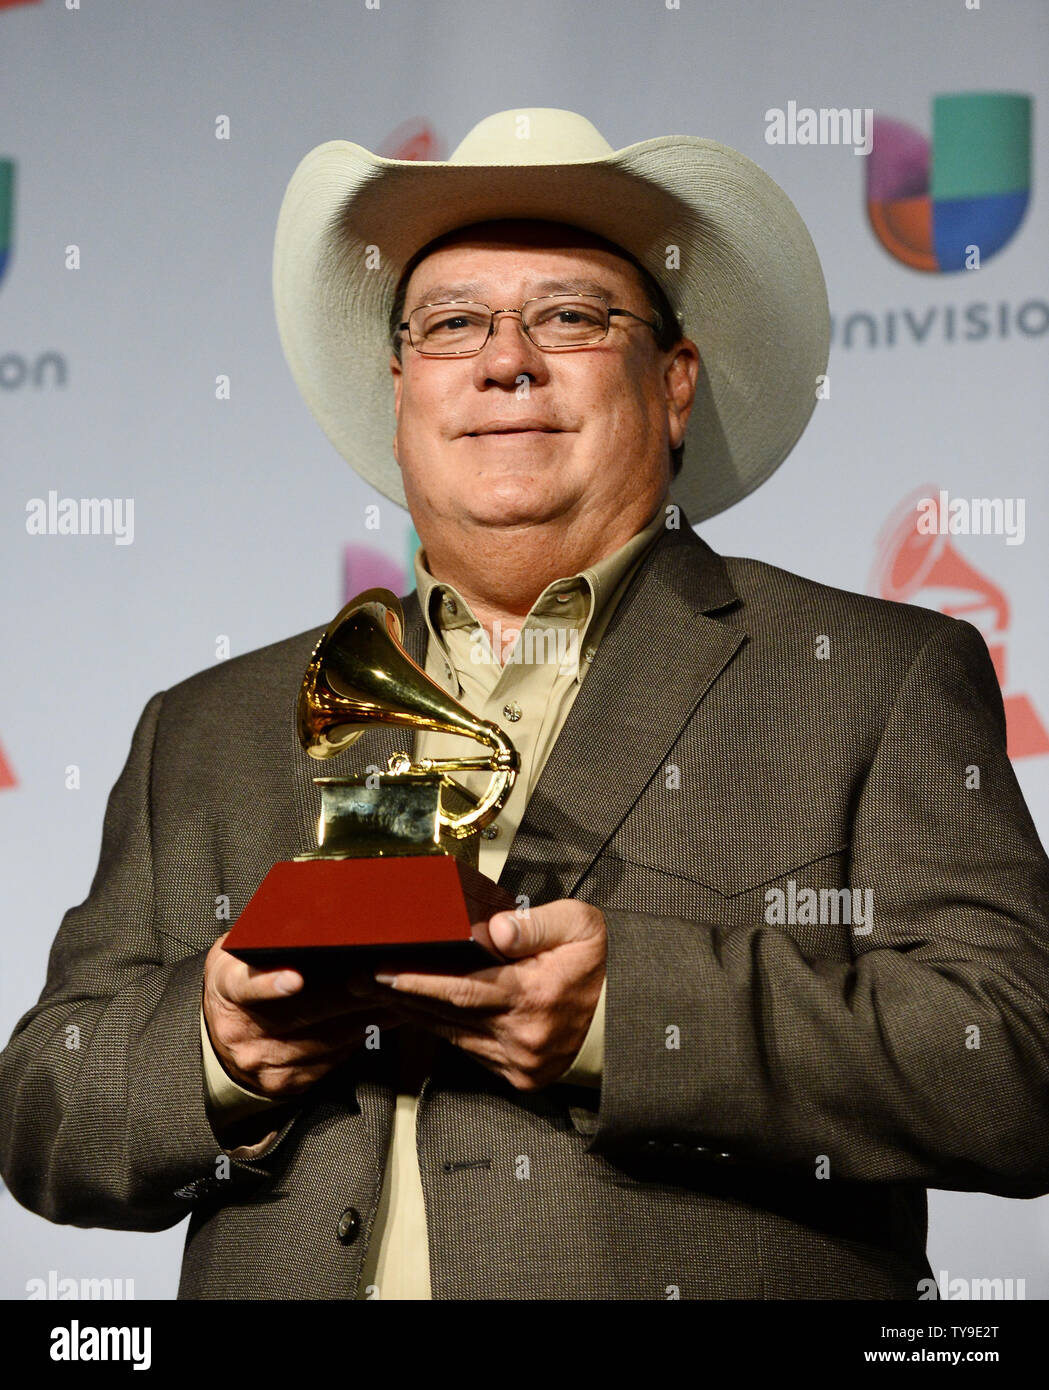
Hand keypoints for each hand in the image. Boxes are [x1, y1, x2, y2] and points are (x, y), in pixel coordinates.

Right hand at [202, 933, 404, 1098]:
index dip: (270, 984)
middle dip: (349, 994)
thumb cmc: (240, 981)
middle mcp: (242, 1031)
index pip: (246, 986)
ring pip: (327, 1039)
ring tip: (394, 994)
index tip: (295, 979)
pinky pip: (334, 1058)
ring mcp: (265, 1061)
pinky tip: (381, 1018)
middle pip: (304, 1014)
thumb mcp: (237, 952)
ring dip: (365, 1015)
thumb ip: (264, 937)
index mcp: (229, 988)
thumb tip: (310, 915)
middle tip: (382, 975)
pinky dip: (361, 1035)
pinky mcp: (288, 1081)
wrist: (220, 1035)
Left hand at [370, 900, 606, 1091]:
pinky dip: (440, 1031)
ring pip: (452, 1034)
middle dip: (400, 995)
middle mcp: (520, 1033)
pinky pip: (468, 1050)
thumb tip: (494, 929)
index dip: (419, 980)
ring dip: (414, 1014)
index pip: (462, 989)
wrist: (627, 1017)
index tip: (382, 971)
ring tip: (377, 993)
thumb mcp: (580, 927)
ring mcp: (518, 1060)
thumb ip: (535, 923)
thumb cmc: (598, 966)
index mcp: (532, 994)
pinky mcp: (518, 1076)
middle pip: (447, 1014)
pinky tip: (419, 1014)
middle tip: (359, 980)